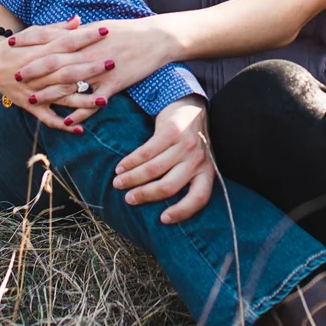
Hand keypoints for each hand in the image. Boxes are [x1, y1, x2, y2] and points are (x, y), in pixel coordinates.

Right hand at [0, 16, 107, 132]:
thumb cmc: (16, 46)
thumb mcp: (32, 34)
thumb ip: (57, 30)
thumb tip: (79, 20)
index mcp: (39, 52)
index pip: (66, 43)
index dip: (85, 37)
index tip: (105, 32)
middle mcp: (38, 73)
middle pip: (67, 70)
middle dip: (90, 68)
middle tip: (112, 62)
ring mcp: (35, 91)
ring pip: (61, 97)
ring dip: (83, 100)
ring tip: (105, 99)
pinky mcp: (31, 106)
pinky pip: (47, 118)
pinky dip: (63, 125)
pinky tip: (80, 129)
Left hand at [6, 17, 179, 109]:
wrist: (157, 38)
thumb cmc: (130, 31)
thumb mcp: (102, 25)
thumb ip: (81, 31)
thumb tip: (65, 28)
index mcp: (85, 36)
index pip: (51, 39)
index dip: (30, 42)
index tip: (11, 45)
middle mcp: (90, 51)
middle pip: (56, 61)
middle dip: (34, 70)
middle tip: (15, 77)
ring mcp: (102, 69)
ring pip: (71, 83)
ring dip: (50, 93)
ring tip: (33, 100)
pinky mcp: (115, 83)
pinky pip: (95, 101)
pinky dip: (80, 112)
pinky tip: (67, 122)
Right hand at [112, 97, 213, 223]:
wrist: (191, 106)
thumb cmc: (190, 142)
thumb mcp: (196, 162)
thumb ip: (185, 180)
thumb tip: (159, 207)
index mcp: (207, 172)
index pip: (199, 198)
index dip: (182, 212)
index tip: (162, 219)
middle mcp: (197, 160)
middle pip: (169, 186)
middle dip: (145, 195)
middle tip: (128, 199)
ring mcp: (185, 145)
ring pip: (154, 169)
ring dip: (132, 178)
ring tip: (118, 182)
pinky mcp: (171, 131)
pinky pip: (146, 152)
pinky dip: (130, 161)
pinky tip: (121, 167)